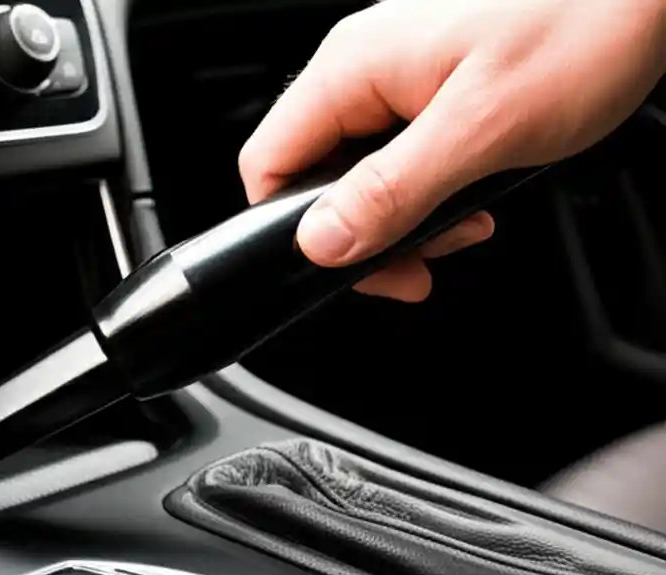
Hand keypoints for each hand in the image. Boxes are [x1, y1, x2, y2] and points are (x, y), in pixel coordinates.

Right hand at [238, 0, 665, 300]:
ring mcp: (397, 69)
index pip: (269, 163)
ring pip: (360, 167)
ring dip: (405, 213)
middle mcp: (363, 64)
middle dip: (364, 231)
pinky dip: (431, 184)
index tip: (352, 267)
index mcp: (353, 68)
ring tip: (463, 225)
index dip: (296, 231)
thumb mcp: (482, 129)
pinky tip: (475, 193)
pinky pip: (402, 147)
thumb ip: (391, 190)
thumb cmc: (588, 23)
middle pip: (315, 173)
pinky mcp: (433, 77)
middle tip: (419, 263)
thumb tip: (321, 241)